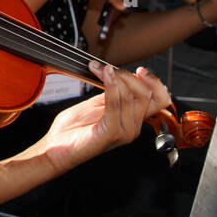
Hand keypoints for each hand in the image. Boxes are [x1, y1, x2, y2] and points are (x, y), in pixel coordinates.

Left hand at [32, 63, 169, 168]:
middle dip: (126, 75)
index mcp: (133, 120)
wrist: (56, 149)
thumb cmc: (74, 129)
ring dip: (113, 77)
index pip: (160, 99)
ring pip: (130, 96)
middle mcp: (133, 128)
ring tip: (96, 69)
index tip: (140, 70)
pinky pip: (116, 104)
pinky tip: (102, 75)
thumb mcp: (98, 105)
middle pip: (145, 94)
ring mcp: (124, 132)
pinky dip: (110, 86)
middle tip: (105, 68)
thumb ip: (114, 92)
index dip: (154, 82)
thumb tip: (122, 73)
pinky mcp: (110, 134)